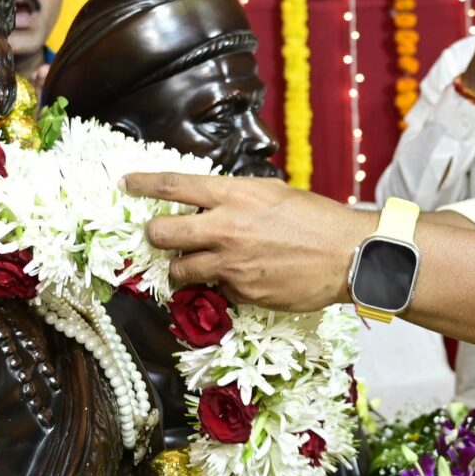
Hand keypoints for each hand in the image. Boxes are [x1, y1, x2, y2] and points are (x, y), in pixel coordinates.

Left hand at [126, 172, 369, 313]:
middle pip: (161, 233)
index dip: (143, 183)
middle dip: (154, 234)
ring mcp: (230, 264)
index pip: (174, 185)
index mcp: (234, 194)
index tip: (126, 183)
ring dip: (184, 267)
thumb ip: (237, 197)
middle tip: (159, 235)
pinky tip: (246, 277)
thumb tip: (211, 202)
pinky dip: (223, 285)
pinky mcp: (242, 292)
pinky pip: (216, 289)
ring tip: (202, 263)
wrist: (348, 255)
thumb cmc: (316, 219)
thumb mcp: (273, 193)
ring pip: (180, 269)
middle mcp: (225, 227)